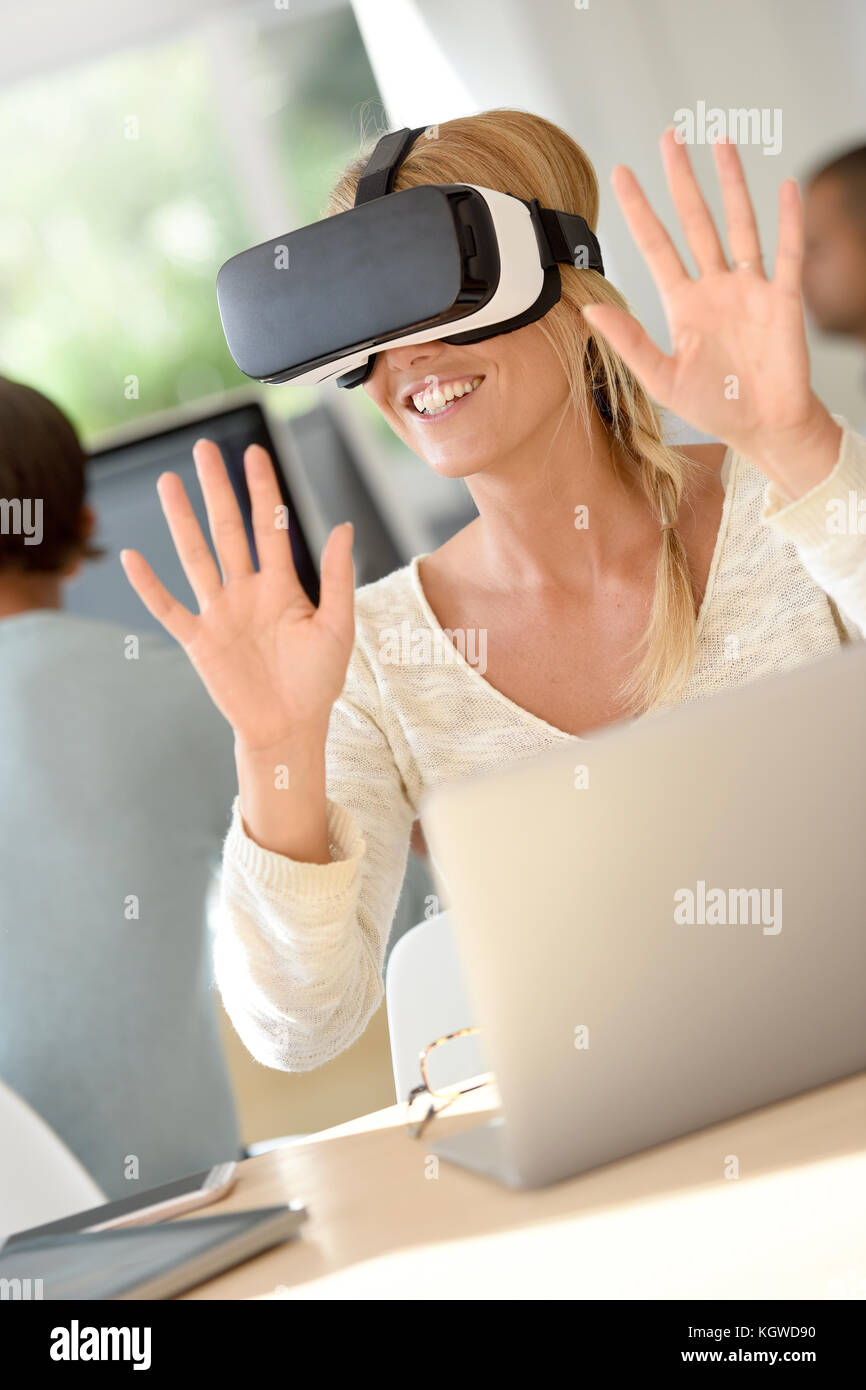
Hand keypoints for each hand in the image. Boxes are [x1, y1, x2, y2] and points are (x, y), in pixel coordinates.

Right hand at [121, 440, 354, 755]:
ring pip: (197, 556)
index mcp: (282, 585)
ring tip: (168, 482)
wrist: (290, 728)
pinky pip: (170, 609)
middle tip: (204, 449)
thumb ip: (338, 578)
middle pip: (228, 529)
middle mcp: (247, 591)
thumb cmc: (318, 681)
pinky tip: (133, 558)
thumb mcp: (337, 627)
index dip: (263, 489)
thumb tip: (344, 527)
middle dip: (217, 490)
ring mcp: (220, 613)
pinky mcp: (200, 641)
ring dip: (181, 521)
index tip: (253, 452)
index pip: (270, 526)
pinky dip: (150, 586)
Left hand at [583, 130, 840, 496]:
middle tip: (669, 138)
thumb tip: (589, 309)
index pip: (656, 246)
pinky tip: (786, 186)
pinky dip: (788, 220)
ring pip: (739, 224)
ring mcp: (750, 289)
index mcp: (683, 305)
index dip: (639, 210)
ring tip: (721, 142)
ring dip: (731, 184)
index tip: (621, 174)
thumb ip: (628, 342)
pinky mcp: (782, 300)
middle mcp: (715, 288)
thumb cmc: (715, 406)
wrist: (763, 428)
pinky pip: (786, 253)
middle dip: (682, 179)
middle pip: (695, 221)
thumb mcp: (662, 378)